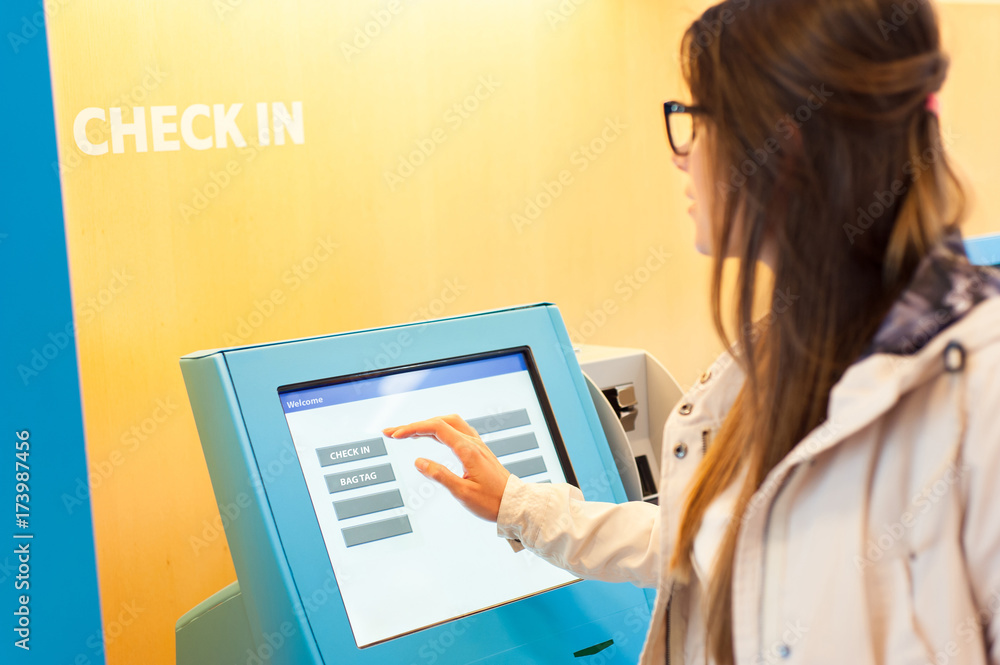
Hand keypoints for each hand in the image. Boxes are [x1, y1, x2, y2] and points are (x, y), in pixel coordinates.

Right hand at [382, 414, 510, 521]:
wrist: (515, 504)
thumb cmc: (491, 502)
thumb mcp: (462, 493)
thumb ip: (439, 475)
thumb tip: (418, 461)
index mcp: (467, 449)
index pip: (436, 428)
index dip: (412, 428)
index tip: (394, 435)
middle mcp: (472, 442)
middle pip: (440, 421)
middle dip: (415, 424)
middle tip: (393, 433)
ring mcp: (476, 444)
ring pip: (449, 423)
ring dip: (427, 424)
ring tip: (408, 433)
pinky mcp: (478, 449)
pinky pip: (456, 430)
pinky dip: (440, 429)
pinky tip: (432, 436)